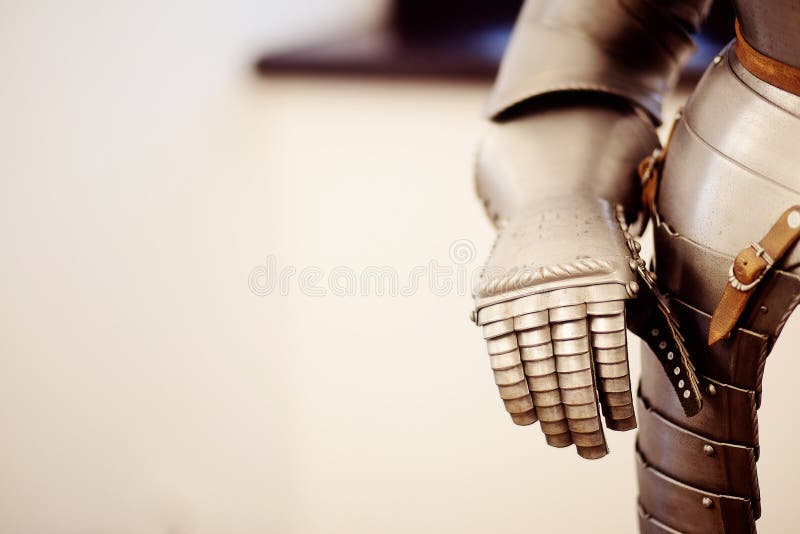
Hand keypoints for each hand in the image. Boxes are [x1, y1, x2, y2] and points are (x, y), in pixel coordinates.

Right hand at [471, 103, 656, 458]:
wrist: (553, 206)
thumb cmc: (608, 263)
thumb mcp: (640, 291)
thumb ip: (666, 345)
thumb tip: (696, 404)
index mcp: (605, 285)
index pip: (609, 355)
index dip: (613, 397)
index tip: (619, 428)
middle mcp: (562, 289)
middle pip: (571, 367)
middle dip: (580, 417)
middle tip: (588, 451)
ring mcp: (524, 294)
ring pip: (536, 366)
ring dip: (548, 412)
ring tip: (560, 441)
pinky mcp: (493, 300)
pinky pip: (503, 355)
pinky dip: (513, 390)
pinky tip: (526, 417)